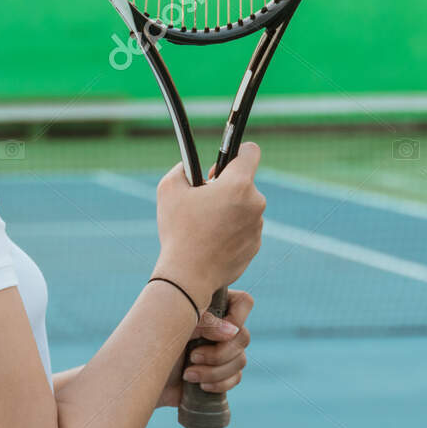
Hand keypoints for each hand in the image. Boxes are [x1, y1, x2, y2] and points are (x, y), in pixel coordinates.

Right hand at [152, 142, 264, 306]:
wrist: (188, 276)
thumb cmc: (178, 231)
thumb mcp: (169, 188)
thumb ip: (183, 168)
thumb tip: (191, 168)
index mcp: (238, 185)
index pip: (250, 152)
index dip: (236, 153)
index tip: (223, 164)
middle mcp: (255, 203)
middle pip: (244, 183)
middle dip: (226, 187)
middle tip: (204, 201)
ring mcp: (257, 226)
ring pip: (244, 207)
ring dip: (229, 210)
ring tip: (205, 225)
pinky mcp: (255, 245)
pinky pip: (245, 228)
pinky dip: (232, 230)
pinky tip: (212, 240)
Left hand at [157, 290, 252, 408]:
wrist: (140, 379)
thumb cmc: (153, 344)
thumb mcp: (176, 327)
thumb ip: (205, 323)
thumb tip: (233, 331)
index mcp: (211, 307)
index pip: (244, 303)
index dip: (237, 318)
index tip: (214, 333)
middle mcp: (219, 327)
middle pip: (243, 337)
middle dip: (219, 354)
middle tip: (192, 357)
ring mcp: (221, 351)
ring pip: (241, 360)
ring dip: (215, 371)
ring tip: (188, 375)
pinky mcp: (219, 374)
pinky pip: (236, 378)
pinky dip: (221, 383)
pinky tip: (200, 386)